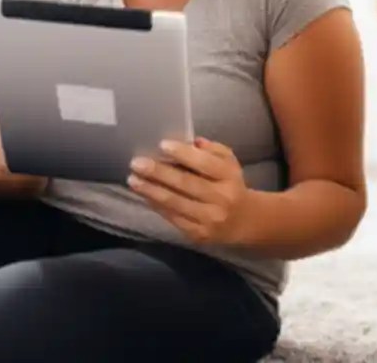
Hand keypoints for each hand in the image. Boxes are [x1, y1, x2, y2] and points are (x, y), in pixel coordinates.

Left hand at [127, 137, 251, 245]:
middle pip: (186, 184)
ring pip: (176, 203)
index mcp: (230, 177)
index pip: (205, 164)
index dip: (183, 154)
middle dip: (159, 173)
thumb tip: (190, 142)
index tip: (162, 145)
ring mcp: (209, 219)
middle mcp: (221, 199)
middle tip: (137, 163)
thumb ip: (212, 150)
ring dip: (151, 191)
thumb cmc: (230, 184)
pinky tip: (145, 195)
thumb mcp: (228, 163)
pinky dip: (157, 206)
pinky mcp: (198, 234)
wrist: (243, 221)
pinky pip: (173, 218)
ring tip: (133, 180)